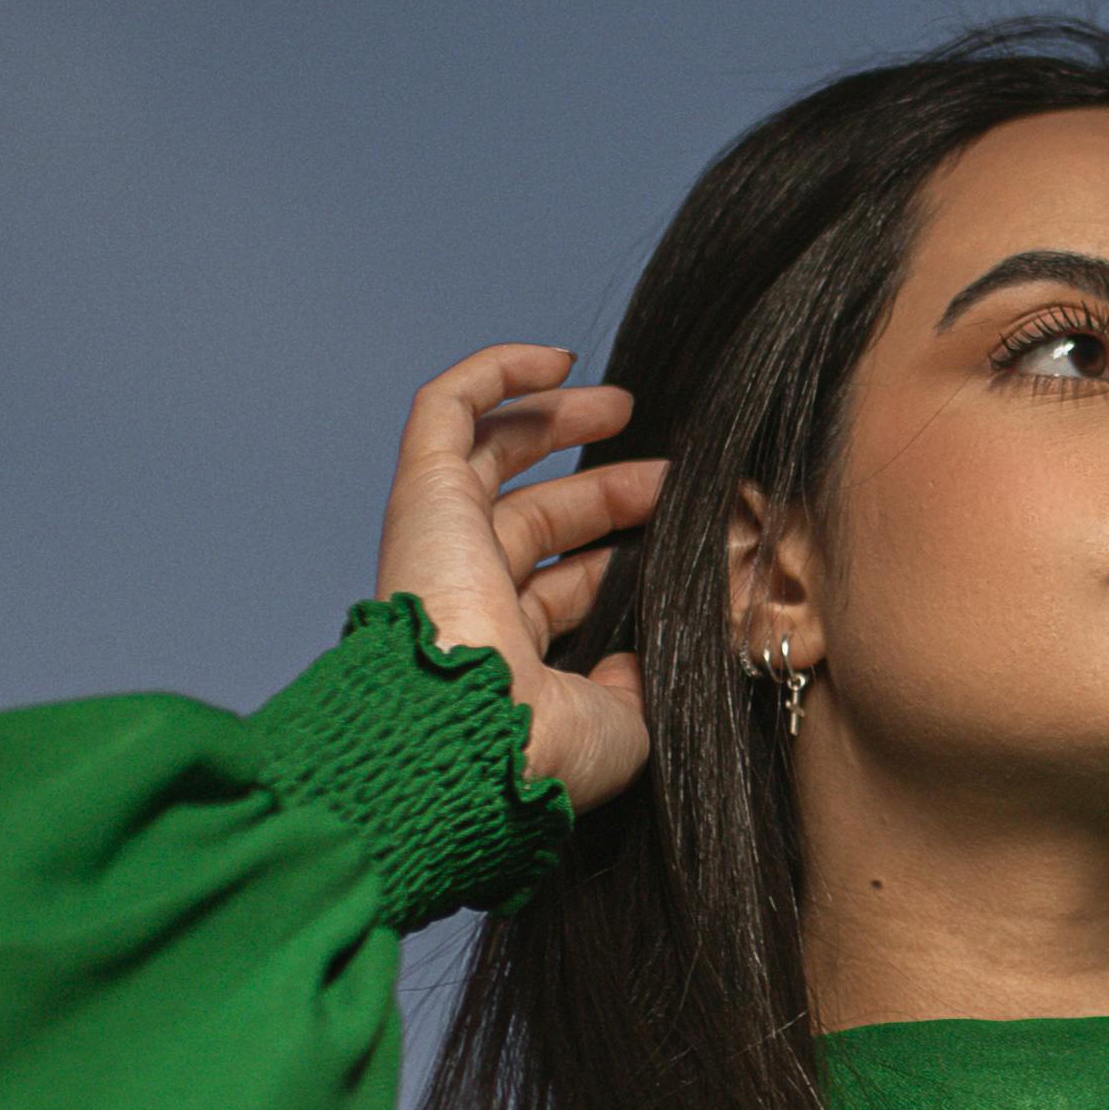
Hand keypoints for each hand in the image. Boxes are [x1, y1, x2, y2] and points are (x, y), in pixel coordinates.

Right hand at [372, 345, 666, 812]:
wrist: (482, 742)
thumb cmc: (547, 751)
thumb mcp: (624, 724)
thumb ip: (640, 683)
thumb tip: (653, 655)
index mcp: (508, 652)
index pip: (564, 585)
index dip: (621, 551)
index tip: (687, 532)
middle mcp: (468, 597)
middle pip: (536, 519)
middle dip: (604, 489)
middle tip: (670, 471)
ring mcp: (439, 542)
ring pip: (493, 459)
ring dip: (556, 423)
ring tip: (624, 405)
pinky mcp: (421, 497)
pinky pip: (444, 410)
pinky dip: (495, 375)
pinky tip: (556, 358)